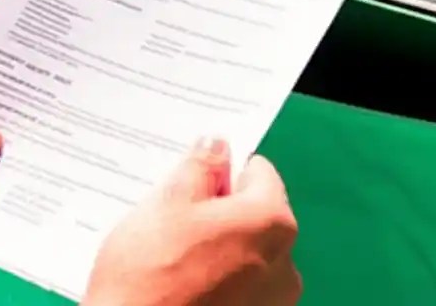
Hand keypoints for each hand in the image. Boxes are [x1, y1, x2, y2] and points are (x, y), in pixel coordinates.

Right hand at [83, 139, 301, 305]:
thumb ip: (200, 167)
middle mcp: (286, 263)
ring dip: (220, 251)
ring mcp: (274, 302)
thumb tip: (217, 145)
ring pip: (247, 255)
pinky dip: (220, 284)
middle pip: (256, 216)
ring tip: (174, 263)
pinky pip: (242, 290)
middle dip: (221, 213)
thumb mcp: (168, 203)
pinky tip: (184, 290)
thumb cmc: (149, 274)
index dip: (222, 173)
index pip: (258, 173)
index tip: (191, 186)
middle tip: (175, 226)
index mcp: (272, 221)